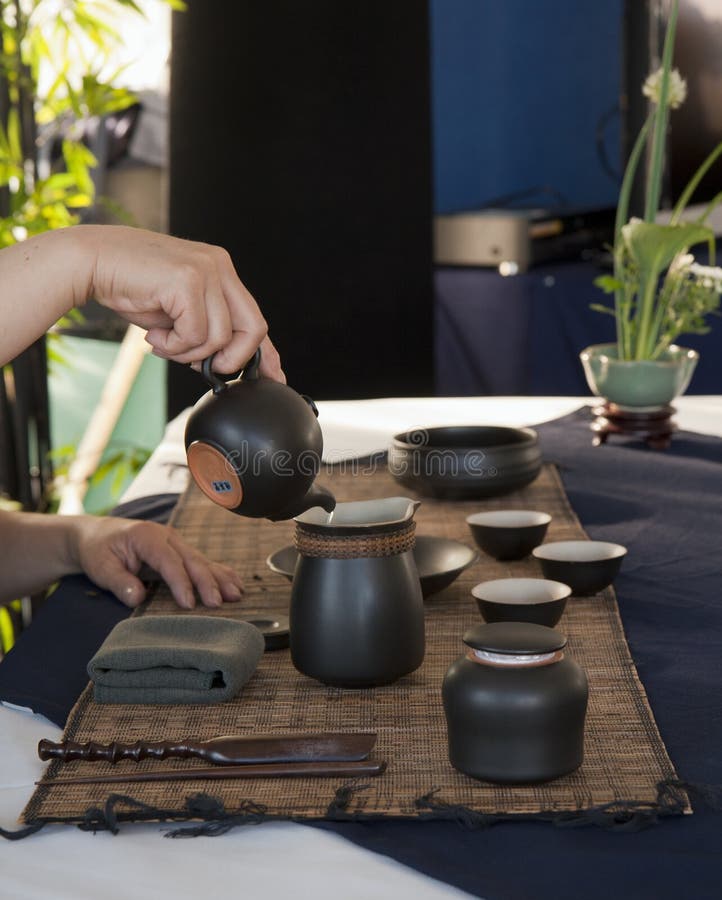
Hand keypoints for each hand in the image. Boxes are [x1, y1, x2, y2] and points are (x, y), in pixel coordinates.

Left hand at [73, 516, 244, 608]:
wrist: (96, 534)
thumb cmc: (98, 550)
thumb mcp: (101, 566)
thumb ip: (119, 582)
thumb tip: (138, 598)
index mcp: (147, 536)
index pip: (169, 561)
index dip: (181, 582)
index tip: (189, 604)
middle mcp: (166, 536)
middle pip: (192, 559)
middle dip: (208, 582)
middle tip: (219, 603)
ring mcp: (176, 542)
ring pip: (202, 560)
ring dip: (220, 578)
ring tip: (236, 594)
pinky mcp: (179, 551)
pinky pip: (202, 561)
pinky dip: (219, 573)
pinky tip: (235, 583)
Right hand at [86, 226, 284, 380]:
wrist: (91, 263)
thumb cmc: (130, 287)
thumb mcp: (178, 312)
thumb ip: (205, 329)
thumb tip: (223, 363)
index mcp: (221, 270)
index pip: (255, 316)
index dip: (267, 353)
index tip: (276, 377)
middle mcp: (220, 265)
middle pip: (253, 328)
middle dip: (232, 359)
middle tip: (200, 366)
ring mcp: (206, 269)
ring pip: (221, 337)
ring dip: (189, 352)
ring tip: (163, 342)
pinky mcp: (189, 279)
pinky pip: (196, 334)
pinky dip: (175, 345)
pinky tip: (155, 336)